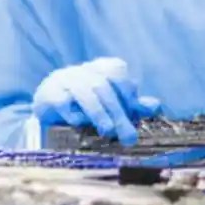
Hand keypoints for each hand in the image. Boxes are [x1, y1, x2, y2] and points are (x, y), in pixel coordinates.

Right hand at [32, 57, 161, 144]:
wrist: (49, 106)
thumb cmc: (85, 104)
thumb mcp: (111, 103)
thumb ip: (132, 105)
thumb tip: (156, 106)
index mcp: (99, 68)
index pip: (116, 70)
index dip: (126, 89)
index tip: (132, 109)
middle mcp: (81, 71)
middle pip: (103, 87)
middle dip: (117, 112)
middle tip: (128, 136)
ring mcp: (63, 80)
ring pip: (85, 93)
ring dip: (99, 114)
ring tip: (108, 132)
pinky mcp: (49, 94)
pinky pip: (63, 102)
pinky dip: (73, 114)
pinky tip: (80, 125)